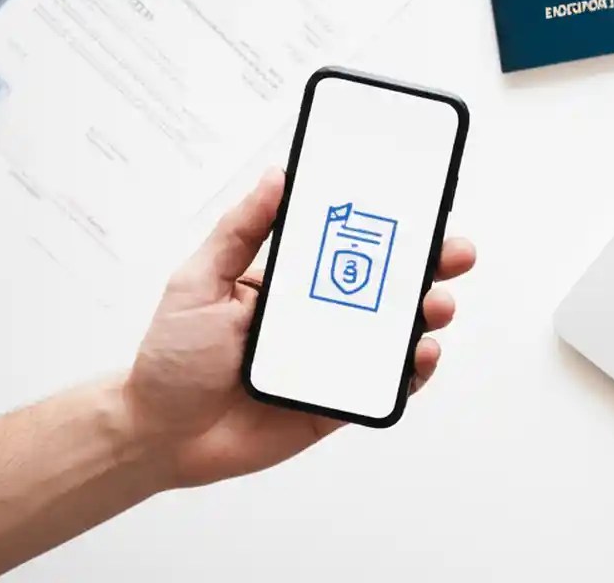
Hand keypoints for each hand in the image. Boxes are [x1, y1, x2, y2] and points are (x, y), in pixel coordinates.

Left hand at [123, 168, 475, 487]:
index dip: (390, 227)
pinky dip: (411, 372)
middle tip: (454, 253)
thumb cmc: (173, 358)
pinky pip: (384, 386)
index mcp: (292, 281)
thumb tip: (276, 177)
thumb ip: (240, 231)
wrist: (159, 435)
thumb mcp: (199, 281)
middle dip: (430, 266)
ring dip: (427, 315)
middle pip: (387, 286)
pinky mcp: (336, 403)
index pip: (350, 246)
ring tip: (436, 306)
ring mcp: (332, 359)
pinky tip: (421, 355)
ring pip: (395, 334)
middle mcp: (319, 316)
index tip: (421, 206)